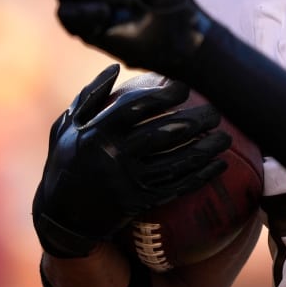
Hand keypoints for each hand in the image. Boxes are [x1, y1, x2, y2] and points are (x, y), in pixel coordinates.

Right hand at [33, 64, 231, 257]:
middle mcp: (111, 156)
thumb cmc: (65, 164)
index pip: (135, 107)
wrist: (60, 219)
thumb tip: (115, 68)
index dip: (163, 95)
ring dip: (205, 150)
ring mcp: (125, 182)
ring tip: (226, 138)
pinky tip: (219, 166)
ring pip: (174, 162)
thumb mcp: (66, 128)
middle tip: (216, 112)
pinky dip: (200, 177)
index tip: (185, 87)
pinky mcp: (137, 203)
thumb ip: (90, 97)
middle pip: (163, 133)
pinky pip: (174, 188)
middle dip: (195, 120)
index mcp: (94, 133)